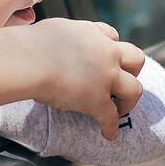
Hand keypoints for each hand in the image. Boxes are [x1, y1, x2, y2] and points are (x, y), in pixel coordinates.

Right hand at [28, 19, 144, 139]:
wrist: (29, 61)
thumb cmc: (29, 45)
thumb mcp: (51, 31)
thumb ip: (60, 39)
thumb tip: (49, 47)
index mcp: (91, 33)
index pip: (112, 36)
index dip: (111, 47)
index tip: (107, 55)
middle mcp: (105, 52)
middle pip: (135, 58)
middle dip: (133, 70)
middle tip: (121, 81)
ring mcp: (105, 77)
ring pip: (134, 89)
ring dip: (129, 101)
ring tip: (121, 109)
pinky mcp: (98, 100)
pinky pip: (111, 117)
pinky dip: (111, 127)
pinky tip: (108, 135)